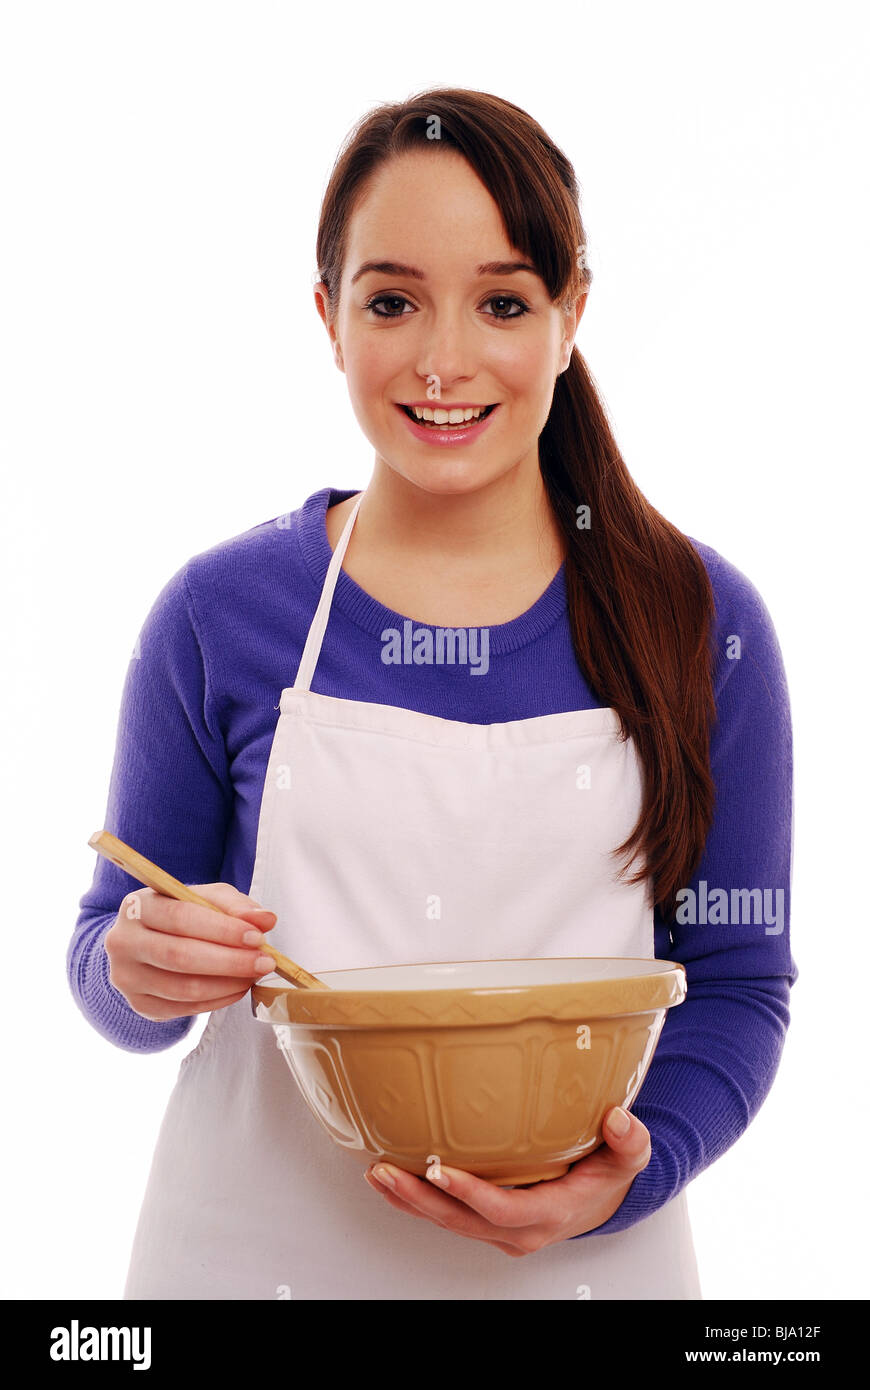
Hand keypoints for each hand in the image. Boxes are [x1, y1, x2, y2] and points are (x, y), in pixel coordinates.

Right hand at [105, 882, 277, 1020]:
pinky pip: (184, 1008)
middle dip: (230, 961)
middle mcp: (123, 941)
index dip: (223, 930)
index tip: (258, 937)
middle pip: (180, 956)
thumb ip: (235, 906)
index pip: (181, 918)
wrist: (145, 942)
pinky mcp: (139, 1004)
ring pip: (183, 988)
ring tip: (254, 975)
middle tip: (264, 962)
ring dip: (228, 984)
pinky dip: (217, 1000)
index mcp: (137, 906)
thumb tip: (266, 919)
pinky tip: (236, 988)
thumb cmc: (180, 915)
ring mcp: (127, 977)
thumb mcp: (205, 898)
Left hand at [363, 1106, 650, 1255]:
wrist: (600, 1201)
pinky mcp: (485, 1221)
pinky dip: (416, 1200)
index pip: (503, 1209)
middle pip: (462, 1221)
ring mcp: (499, 1230)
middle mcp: (519, 1229)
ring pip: (448, 1222)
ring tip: (377, 1174)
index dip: (470, 1193)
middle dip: (421, 1199)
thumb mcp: (628, 1158)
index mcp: (549, 1214)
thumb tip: (619, 1119)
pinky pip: (446, 1216)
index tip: (440, 1170)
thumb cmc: (606, 1176)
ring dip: (410, 1201)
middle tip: (387, 1172)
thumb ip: (629, 1141)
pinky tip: (390, 1181)